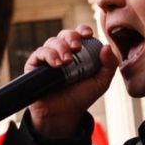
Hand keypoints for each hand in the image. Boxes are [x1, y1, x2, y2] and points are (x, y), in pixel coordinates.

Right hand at [26, 24, 118, 138]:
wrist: (64, 114)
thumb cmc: (81, 97)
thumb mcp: (101, 82)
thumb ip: (109, 65)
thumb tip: (107, 46)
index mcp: (79, 52)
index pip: (80, 34)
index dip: (83, 30)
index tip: (88, 34)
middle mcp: (63, 51)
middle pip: (65, 34)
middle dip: (71, 37)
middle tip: (77, 47)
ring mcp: (48, 58)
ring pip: (52, 41)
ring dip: (60, 48)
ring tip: (66, 61)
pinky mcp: (35, 65)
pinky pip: (39, 53)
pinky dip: (48, 55)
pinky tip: (56, 65)